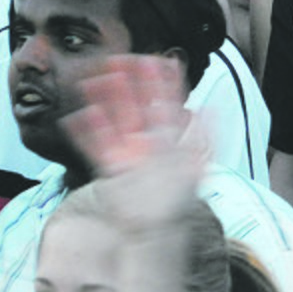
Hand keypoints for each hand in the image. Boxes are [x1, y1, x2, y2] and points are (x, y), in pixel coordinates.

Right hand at [60, 56, 210, 235]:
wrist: (157, 232)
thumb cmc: (177, 201)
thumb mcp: (197, 168)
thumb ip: (204, 138)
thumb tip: (211, 110)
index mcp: (168, 139)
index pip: (166, 104)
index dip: (163, 82)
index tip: (160, 60)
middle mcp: (146, 142)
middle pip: (137, 105)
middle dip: (131, 82)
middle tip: (122, 59)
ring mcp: (127, 153)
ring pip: (115, 119)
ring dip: (107, 100)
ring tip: (97, 80)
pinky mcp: (110, 168)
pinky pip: (96, 146)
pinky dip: (88, 132)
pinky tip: (81, 116)